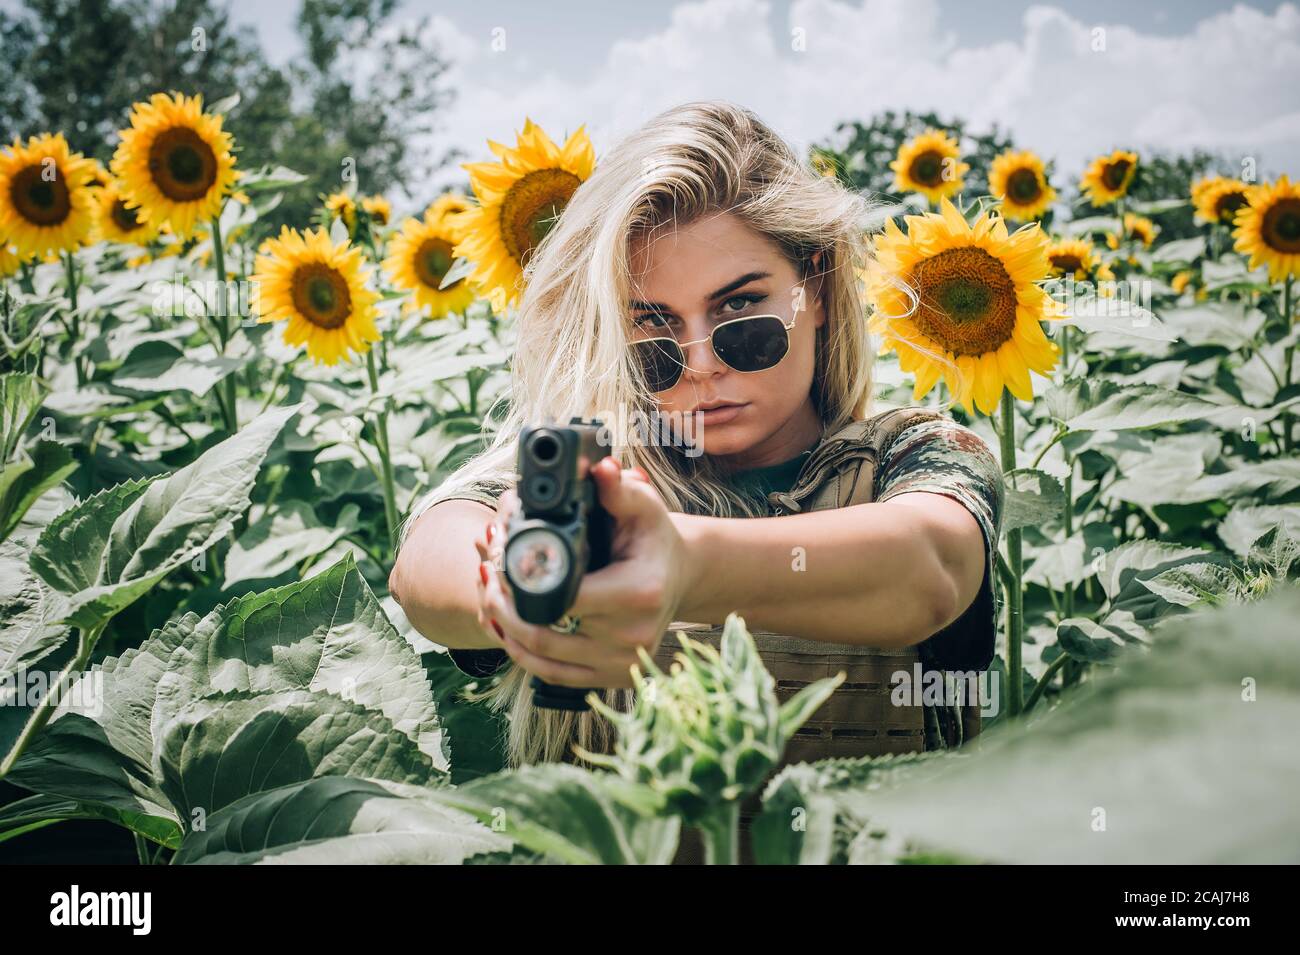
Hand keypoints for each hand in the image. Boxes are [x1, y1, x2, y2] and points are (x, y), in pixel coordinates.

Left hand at [473, 457, 689, 689]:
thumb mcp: (643, 508)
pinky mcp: (610, 677)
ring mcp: (620, 662)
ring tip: (487, 597)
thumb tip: (599, 467)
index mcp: (638, 593)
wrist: (681, 576)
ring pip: (542, 658)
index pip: (565, 597)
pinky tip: (505, 629)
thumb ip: (618, 489)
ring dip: (506, 629)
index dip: (524, 582)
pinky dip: (522, 654)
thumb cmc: (654, 539)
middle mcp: (631, 635)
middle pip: (545, 632)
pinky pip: (553, 674)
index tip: (498, 559)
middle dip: (503, 604)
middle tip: (483, 573)